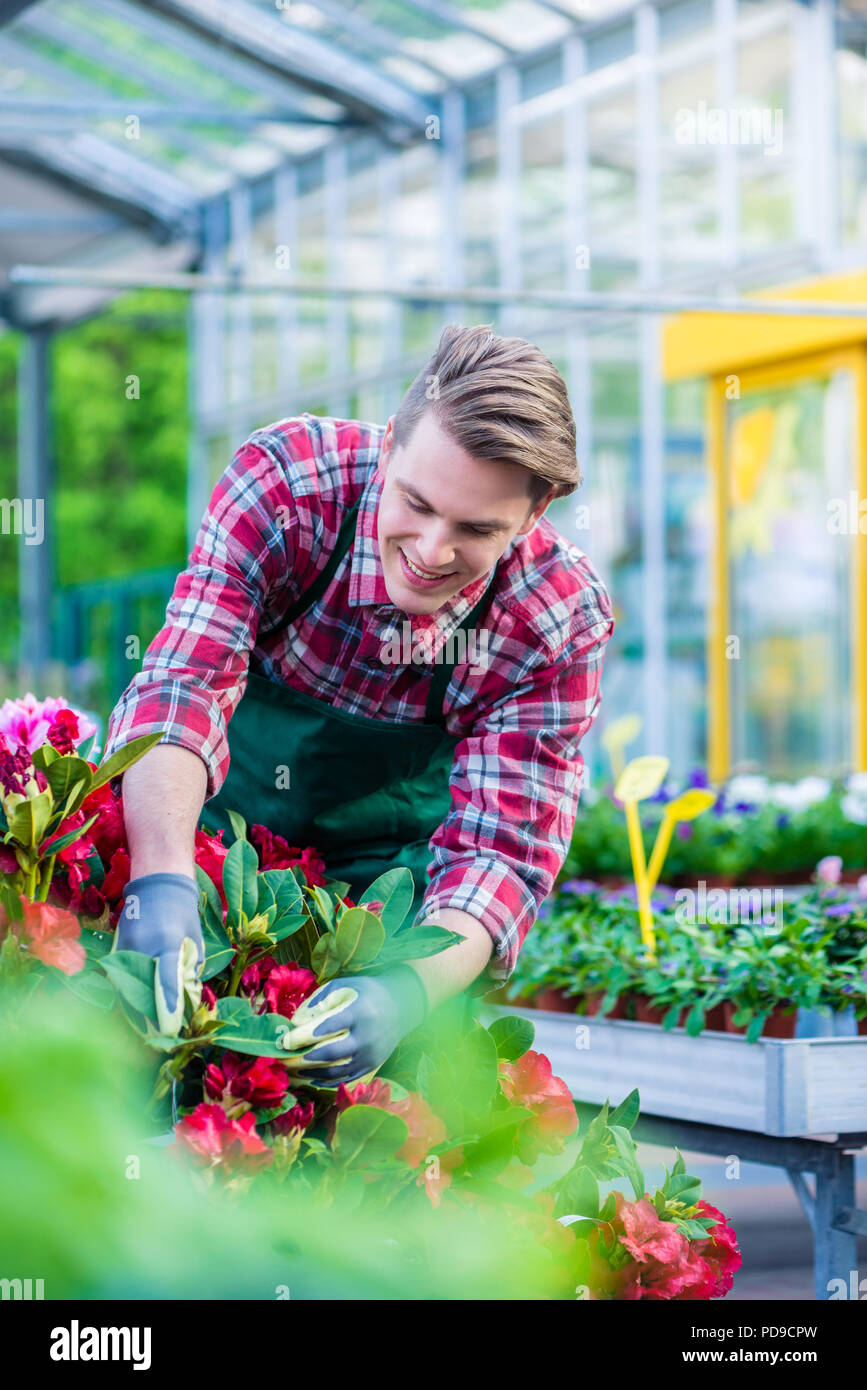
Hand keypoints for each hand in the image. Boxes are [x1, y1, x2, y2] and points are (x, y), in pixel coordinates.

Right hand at [115, 872, 203, 1034]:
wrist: (157, 885)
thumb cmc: (183, 915)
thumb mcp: (195, 941)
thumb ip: (190, 972)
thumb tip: (187, 1003)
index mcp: (167, 941)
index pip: (167, 980)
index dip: (168, 1008)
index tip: (170, 1030)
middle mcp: (142, 946)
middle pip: (142, 991)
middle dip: (151, 1020)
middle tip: (162, 1040)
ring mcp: (125, 948)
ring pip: (127, 990)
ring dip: (137, 1013)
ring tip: (148, 1034)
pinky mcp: (116, 950)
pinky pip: (120, 981)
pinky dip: (128, 998)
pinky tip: (136, 1015)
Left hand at [278, 967, 428, 1085]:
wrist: (402, 1007)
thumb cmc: (365, 993)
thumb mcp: (343, 986)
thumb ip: (317, 1002)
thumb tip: (294, 1024)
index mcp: (359, 1012)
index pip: (327, 1027)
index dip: (302, 1036)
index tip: (283, 1041)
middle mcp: (367, 1036)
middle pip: (329, 1053)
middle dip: (301, 1059)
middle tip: (281, 1060)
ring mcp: (371, 1054)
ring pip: (335, 1071)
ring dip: (309, 1073)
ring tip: (289, 1071)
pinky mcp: (371, 1066)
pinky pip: (345, 1079)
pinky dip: (324, 1081)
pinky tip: (308, 1077)